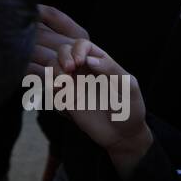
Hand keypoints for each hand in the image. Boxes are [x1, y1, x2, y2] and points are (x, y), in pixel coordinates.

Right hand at [26, 7, 150, 174]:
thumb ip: (112, 71)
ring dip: (54, 73)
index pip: (82, 44)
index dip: (77, 49)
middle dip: (62, 58)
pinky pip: (50, 87)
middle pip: (63, 50)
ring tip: (62, 86)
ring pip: (52, 66)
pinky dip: (51, 89)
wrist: (122, 136)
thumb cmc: (130, 110)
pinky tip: (64, 100)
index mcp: (100, 61)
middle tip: (68, 72)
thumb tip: (90, 58)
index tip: (79, 63)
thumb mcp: (129, 88)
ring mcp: (73, 82)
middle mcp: (84, 69)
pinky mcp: (65, 98)